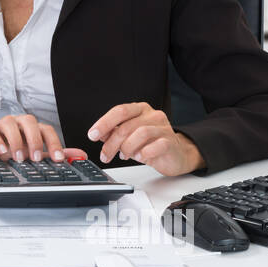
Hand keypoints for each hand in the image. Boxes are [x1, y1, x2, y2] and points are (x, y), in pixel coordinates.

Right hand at [0, 114, 88, 164]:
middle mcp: (17, 124)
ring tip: (19, 157)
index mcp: (31, 128)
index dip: (54, 143)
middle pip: (29, 121)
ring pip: (10, 123)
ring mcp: (1, 126)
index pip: (46, 129)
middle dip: (35, 139)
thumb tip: (80, 155)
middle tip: (36, 157)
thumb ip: (54, 153)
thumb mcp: (34, 154)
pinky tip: (3, 151)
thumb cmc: (10, 152)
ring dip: (16, 140)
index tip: (58, 159)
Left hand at [87, 102, 203, 175]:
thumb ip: (114, 133)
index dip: (104, 123)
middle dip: (112, 143)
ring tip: (124, 156)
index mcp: (140, 110)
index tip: (92, 135)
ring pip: (141, 133)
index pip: (119, 111)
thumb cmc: (150, 144)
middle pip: (127, 125)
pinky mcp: (171, 142)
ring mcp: (163, 127)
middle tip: (105, 155)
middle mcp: (152, 115)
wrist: (175, 155)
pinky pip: (156, 145)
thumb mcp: (128, 138)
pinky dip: (144, 152)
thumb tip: (98, 134)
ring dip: (127, 147)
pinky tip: (139, 157)